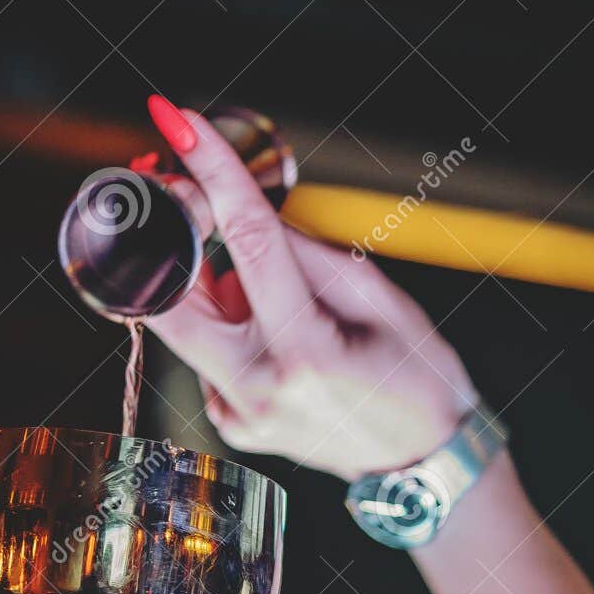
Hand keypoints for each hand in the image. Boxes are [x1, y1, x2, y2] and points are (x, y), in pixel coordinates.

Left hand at [143, 101, 478, 481]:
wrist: (420, 468)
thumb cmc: (416, 381)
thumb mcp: (380, 301)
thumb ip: (305, 253)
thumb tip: (244, 209)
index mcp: (304, 353)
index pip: (245, 241)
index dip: (211, 173)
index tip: (179, 124)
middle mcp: (257, 389)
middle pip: (174, 294)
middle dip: (175, 233)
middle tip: (190, 191)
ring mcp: (237, 414)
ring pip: (185, 324)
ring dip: (209, 284)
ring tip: (267, 285)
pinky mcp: (229, 423)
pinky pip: (207, 355)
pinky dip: (230, 326)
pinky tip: (275, 336)